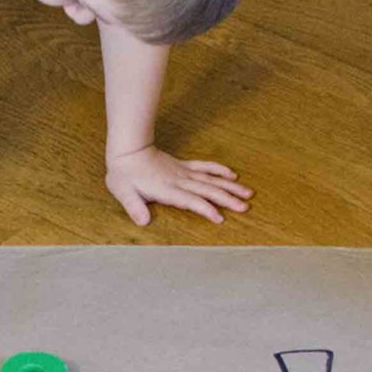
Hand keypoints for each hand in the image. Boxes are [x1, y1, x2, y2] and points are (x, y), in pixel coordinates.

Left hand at [105, 145, 252, 225]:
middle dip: (227, 199)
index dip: (205, 209)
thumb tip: (143, 222)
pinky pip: (205, 167)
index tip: (220, 218)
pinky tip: (232, 174)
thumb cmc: (124, 174)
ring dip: (230, 187)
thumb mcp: (123, 193)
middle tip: (245, 207)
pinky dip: (219, 169)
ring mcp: (183, 172)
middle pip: (208, 190)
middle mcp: (179, 181)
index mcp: (167, 189)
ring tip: (248, 193)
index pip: (190, 201)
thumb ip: (134, 207)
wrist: (128, 150)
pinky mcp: (183, 166)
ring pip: (211, 179)